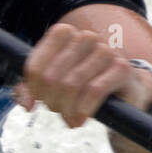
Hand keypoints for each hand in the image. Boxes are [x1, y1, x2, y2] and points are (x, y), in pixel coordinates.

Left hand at [13, 24, 151, 127]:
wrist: (125, 91)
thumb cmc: (84, 84)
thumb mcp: (52, 84)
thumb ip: (30, 90)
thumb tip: (26, 104)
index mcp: (63, 33)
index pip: (34, 67)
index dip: (34, 90)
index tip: (41, 100)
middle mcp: (84, 37)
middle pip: (51, 78)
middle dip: (51, 102)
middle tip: (59, 111)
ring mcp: (104, 50)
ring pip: (72, 85)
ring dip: (68, 109)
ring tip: (71, 118)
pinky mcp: (121, 67)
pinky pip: (93, 91)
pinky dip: (83, 109)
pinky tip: (81, 118)